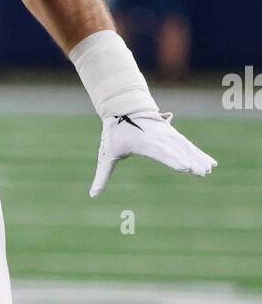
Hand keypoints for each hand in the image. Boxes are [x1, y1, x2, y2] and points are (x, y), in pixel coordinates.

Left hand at [89, 111, 216, 197]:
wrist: (124, 108)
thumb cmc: (114, 133)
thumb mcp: (106, 155)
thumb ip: (102, 176)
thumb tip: (92, 195)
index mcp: (143, 141)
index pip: (160, 151)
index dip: (173, 159)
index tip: (185, 167)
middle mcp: (159, 137)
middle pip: (177, 150)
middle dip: (190, 161)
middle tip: (202, 172)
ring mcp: (168, 135)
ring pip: (186, 148)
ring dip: (198, 159)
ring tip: (209, 170)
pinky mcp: (173, 135)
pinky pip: (189, 146)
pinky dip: (199, 154)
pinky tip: (211, 164)